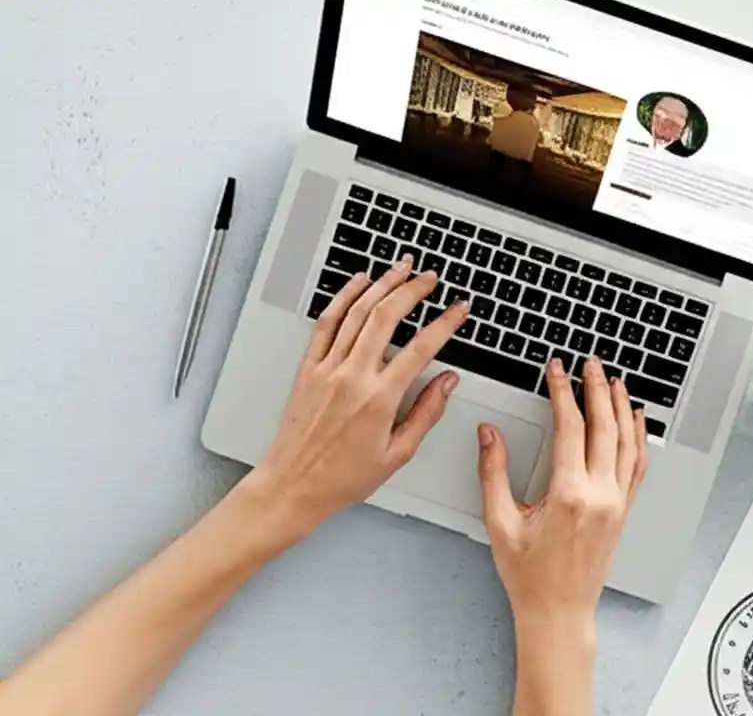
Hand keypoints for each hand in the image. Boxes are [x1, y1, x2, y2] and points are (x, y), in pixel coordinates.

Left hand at [241, 256, 467, 536]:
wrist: (293, 486)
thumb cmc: (342, 478)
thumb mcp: (398, 453)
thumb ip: (427, 412)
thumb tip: (447, 382)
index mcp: (379, 398)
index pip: (421, 348)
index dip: (445, 323)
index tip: (458, 310)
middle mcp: (352, 376)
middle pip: (386, 316)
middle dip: (412, 289)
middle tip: (429, 278)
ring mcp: (327, 368)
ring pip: (357, 312)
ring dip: (381, 284)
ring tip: (400, 268)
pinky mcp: (308, 368)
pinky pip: (327, 323)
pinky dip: (343, 297)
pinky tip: (357, 284)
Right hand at [477, 356, 647, 628]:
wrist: (559, 612)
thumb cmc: (529, 575)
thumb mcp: (500, 523)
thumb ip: (493, 473)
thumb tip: (489, 434)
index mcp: (569, 495)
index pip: (570, 427)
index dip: (562, 392)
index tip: (556, 370)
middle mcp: (600, 495)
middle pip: (605, 427)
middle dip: (597, 389)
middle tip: (591, 364)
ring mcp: (617, 503)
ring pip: (627, 443)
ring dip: (622, 408)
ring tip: (615, 381)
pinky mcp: (624, 511)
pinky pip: (637, 466)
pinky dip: (638, 438)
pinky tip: (634, 421)